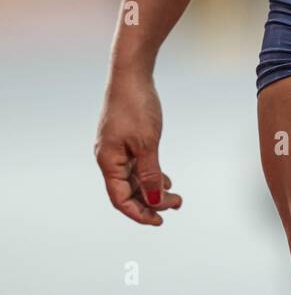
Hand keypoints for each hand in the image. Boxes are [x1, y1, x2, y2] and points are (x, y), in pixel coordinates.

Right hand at [94, 70, 182, 224]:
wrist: (131, 74)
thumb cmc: (137, 106)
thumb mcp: (148, 143)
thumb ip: (150, 174)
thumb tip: (153, 202)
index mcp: (109, 162)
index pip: (121, 199)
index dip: (139, 214)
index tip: (160, 221)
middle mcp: (108, 158)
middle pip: (128, 191)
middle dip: (152, 202)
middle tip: (178, 205)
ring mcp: (115, 148)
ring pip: (133, 179)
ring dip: (153, 189)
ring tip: (175, 196)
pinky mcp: (124, 139)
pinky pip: (135, 165)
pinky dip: (150, 174)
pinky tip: (165, 180)